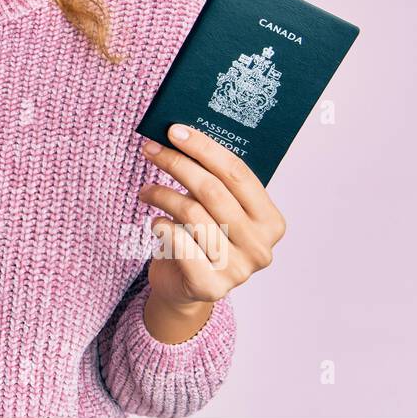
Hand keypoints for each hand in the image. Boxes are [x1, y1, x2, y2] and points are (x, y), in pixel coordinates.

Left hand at [138, 123, 285, 312]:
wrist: (185, 285)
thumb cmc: (200, 237)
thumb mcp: (215, 208)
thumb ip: (213, 181)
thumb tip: (182, 135)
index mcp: (270, 220)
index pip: (237, 174)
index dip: (204, 148)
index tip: (175, 131)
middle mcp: (260, 246)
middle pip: (212, 190)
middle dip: (177, 163)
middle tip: (150, 149)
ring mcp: (238, 270)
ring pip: (192, 213)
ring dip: (161, 194)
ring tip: (146, 190)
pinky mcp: (210, 286)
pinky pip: (179, 242)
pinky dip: (161, 225)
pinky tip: (155, 222)